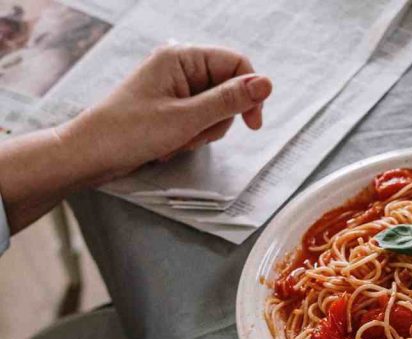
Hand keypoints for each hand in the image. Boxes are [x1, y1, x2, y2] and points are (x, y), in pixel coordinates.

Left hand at [0, 44, 270, 232]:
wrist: (91, 155)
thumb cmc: (129, 132)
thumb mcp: (187, 119)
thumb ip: (229, 101)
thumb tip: (267, 84)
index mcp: (182, 57)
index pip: (237, 65)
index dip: (250, 93)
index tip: (253, 124)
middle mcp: (181, 67)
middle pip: (229, 89)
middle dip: (220, 118)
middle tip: (195, 133)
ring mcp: (176, 87)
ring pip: (217, 109)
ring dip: (205, 131)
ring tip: (178, 140)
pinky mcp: (172, 106)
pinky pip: (201, 119)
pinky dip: (194, 135)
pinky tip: (173, 143)